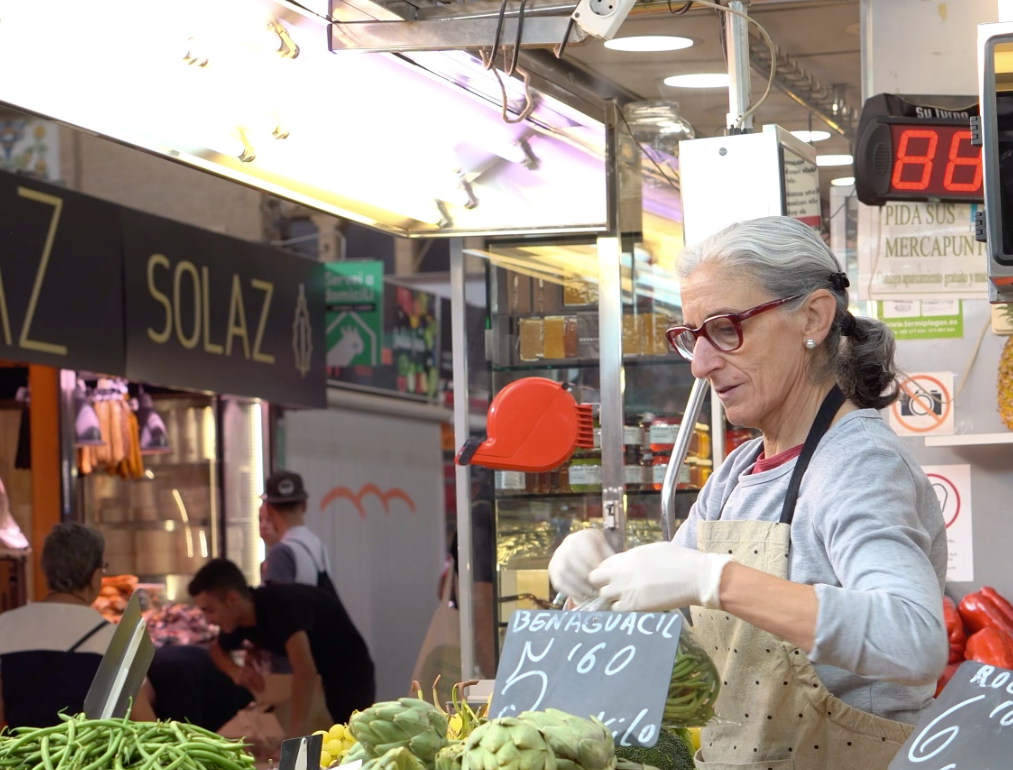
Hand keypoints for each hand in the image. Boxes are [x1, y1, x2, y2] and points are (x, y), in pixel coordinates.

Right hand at [232, 664, 265, 693]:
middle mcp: (244, 672)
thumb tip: (260, 678)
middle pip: (252, 679)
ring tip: (259, 690)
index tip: (263, 684)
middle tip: (262, 688)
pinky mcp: (238, 682)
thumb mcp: (248, 667)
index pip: (255, 674)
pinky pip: (245, 686)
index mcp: (248, 668)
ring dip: (254, 687)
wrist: (232, 669)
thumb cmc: (242, 669)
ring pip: (249, 683)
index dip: (259, 679)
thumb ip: (253, 671)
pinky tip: (253, 690)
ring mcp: (240, 677)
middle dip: (257, 684)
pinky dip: (249, 688)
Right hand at [548, 529, 614, 600]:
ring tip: (590, 594)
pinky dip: (569, 591)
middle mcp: (566, 543)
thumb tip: (611, 574)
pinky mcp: (552, 568)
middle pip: (572, 561)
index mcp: (582, 536)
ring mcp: (557, 555)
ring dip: (578, 586)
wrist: (583, 552)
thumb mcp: (606, 551)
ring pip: (563, 572)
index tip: (603, 579)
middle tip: (597, 590)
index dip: (594, 567)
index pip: (585, 551)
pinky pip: (558, 582)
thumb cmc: (599, 554)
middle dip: (585, 579)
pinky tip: (581, 596)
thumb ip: (609, 560)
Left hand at [589, 541, 731, 611]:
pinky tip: (633, 607)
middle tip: (616, 588)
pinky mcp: (635, 606)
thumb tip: (625, 563)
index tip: (614, 577)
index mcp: (626, 557)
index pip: (601, 565)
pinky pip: (617, 610)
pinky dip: (622, 610)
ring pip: (605, 596)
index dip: (606, 572)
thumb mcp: (651, 550)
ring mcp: (626, 590)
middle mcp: (621, 573)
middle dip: (603, 584)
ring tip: (626, 598)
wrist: (694, 576)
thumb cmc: (678, 559)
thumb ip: (632, 557)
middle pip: (596, 580)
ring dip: (612, 598)